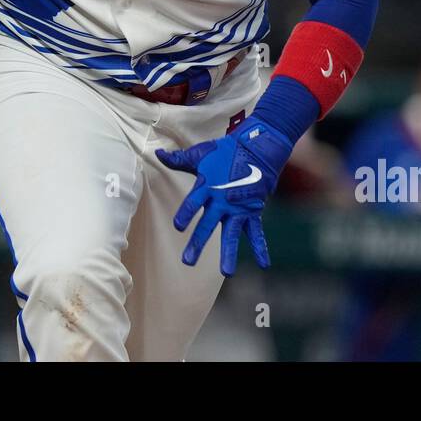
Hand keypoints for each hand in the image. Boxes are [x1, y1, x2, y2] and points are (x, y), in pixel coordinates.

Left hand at [155, 117, 293, 275]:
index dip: (186, 214)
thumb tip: (157, 153)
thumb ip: (179, 159)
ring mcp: (239, 208)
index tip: (178, 227)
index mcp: (207, 186)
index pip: (193, 203)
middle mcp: (222, 200)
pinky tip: (264, 264)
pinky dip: (261, 248)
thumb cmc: (225, 151)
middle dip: (198, 243)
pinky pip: (257, 232)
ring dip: (229, 253)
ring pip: (232, 234)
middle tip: (188, 261)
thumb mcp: (200, 154)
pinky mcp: (252, 211)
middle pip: (208, 224)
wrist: (258, 148)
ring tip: (226, 272)